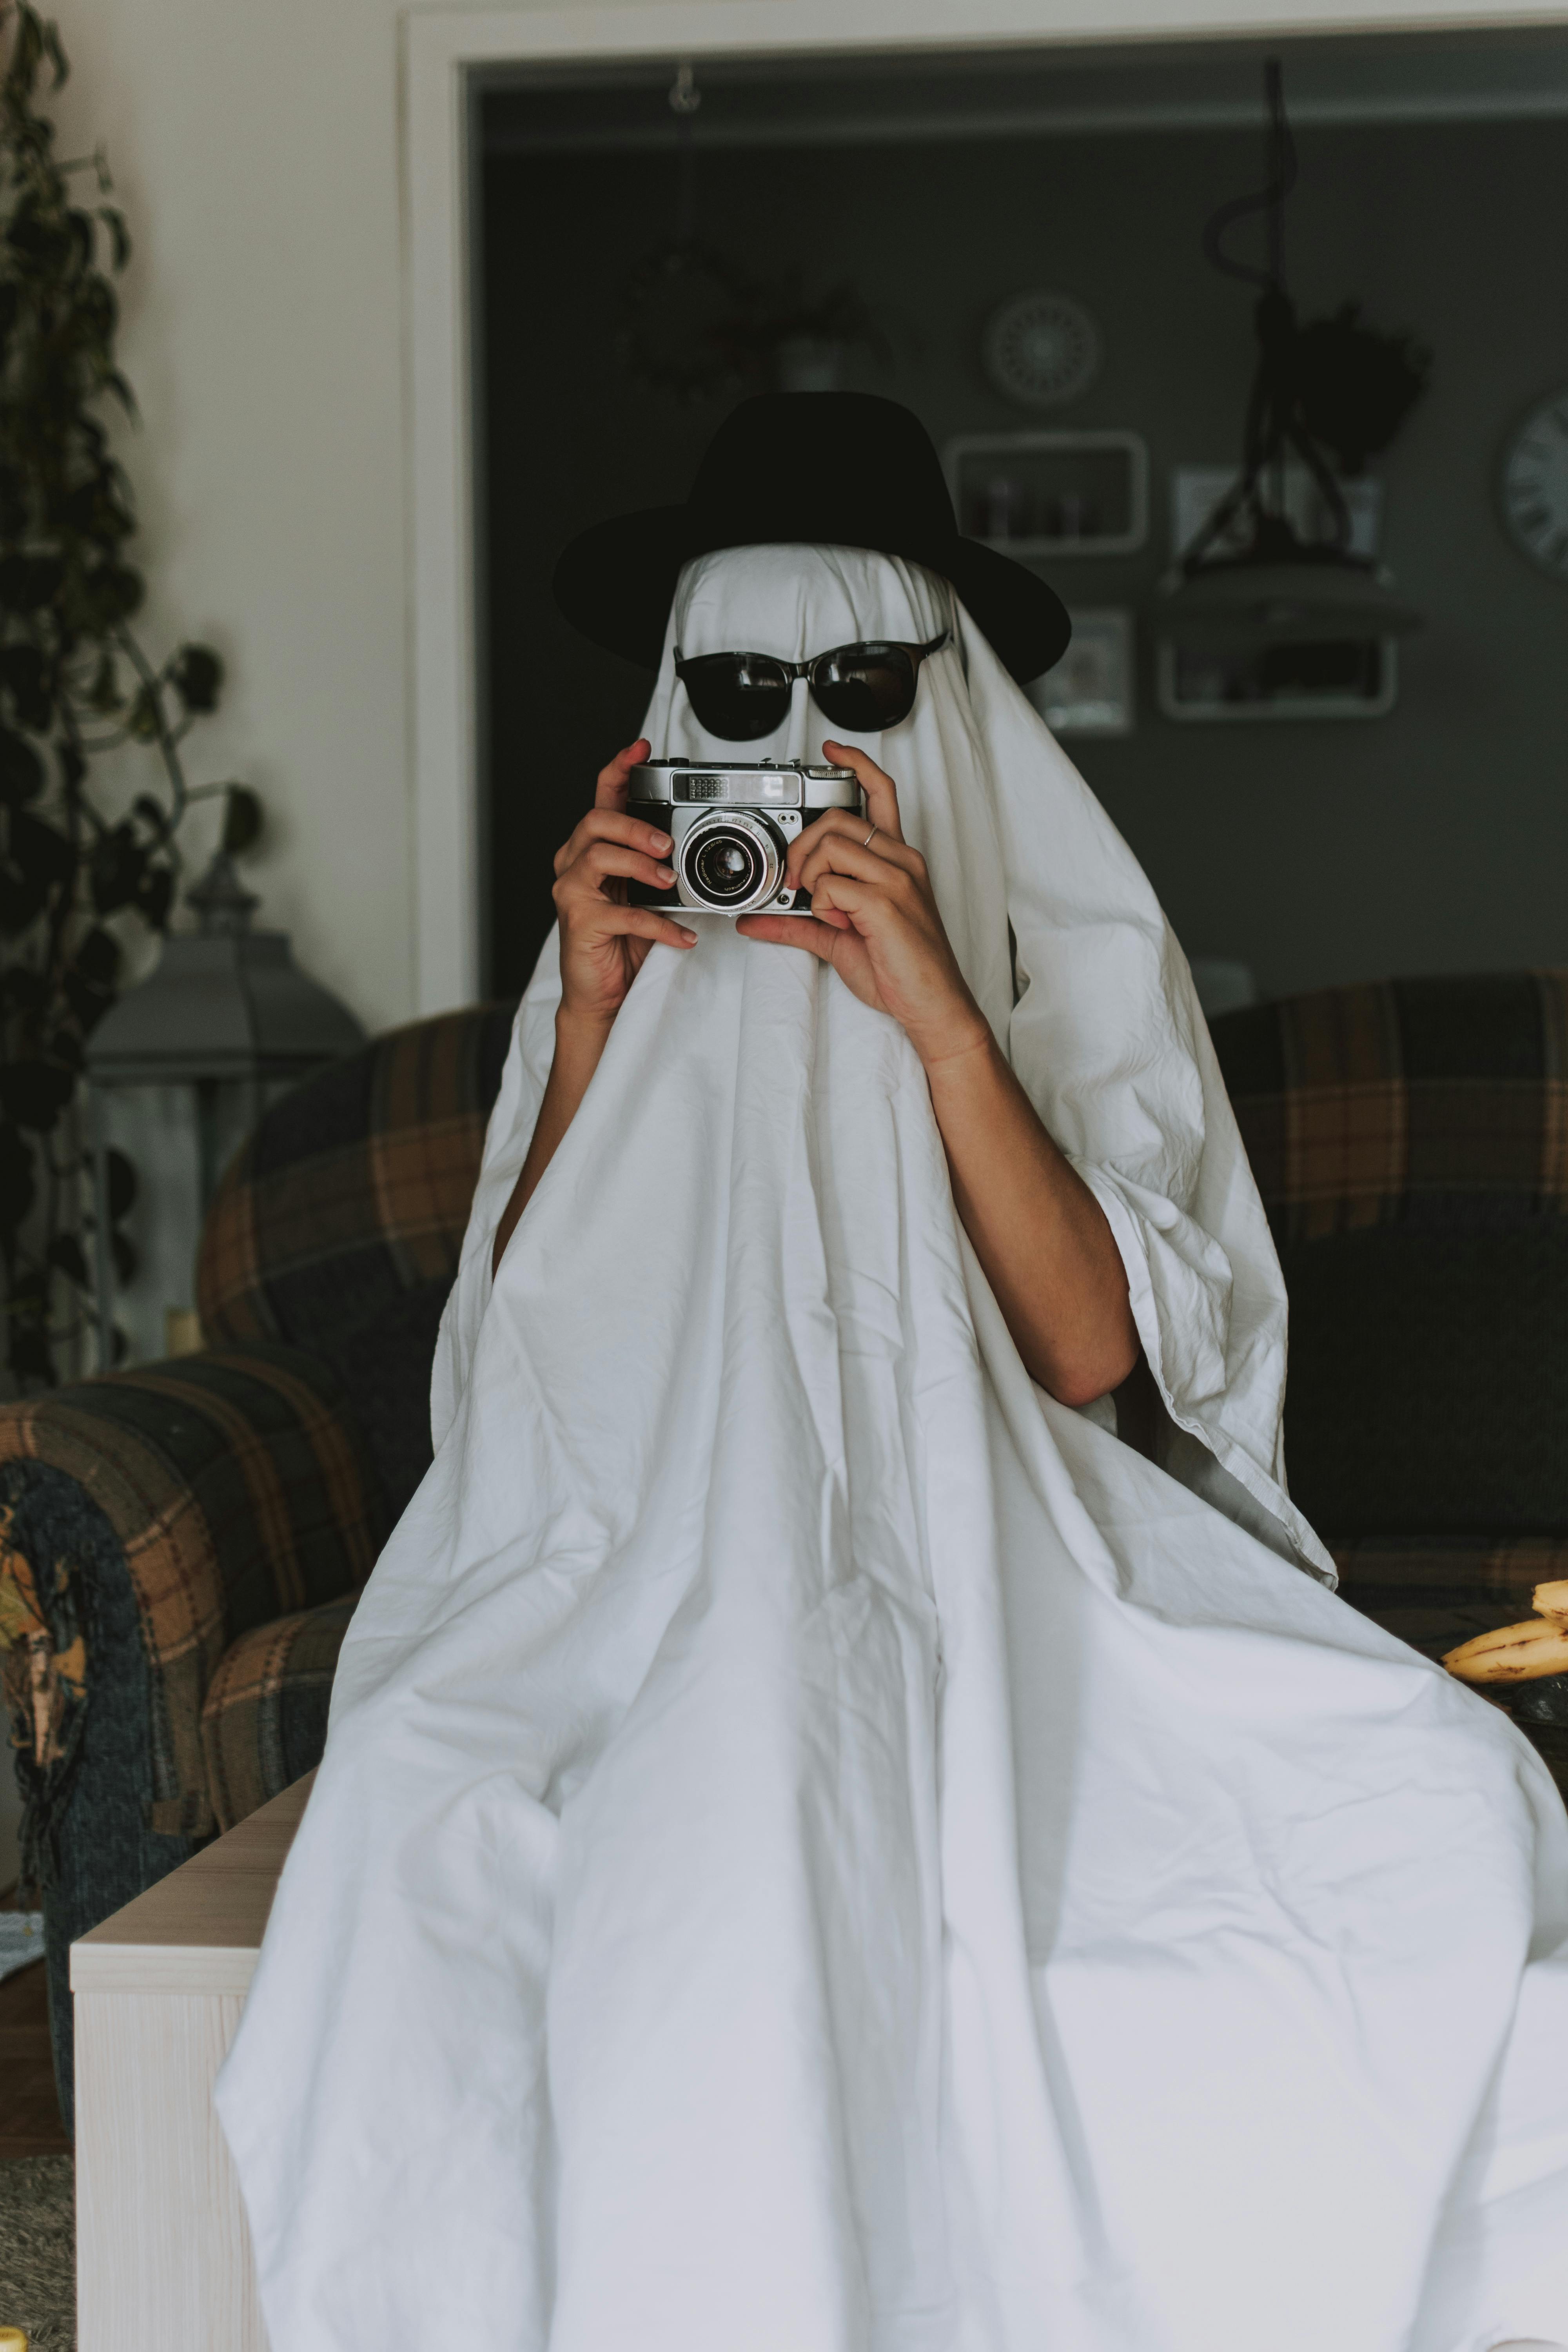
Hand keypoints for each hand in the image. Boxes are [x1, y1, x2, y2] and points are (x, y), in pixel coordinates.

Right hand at [553, 738, 695, 1029]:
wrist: (602, 993)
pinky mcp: (579, 923)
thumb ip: (653, 864)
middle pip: (595, 821)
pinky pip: (621, 914)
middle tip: (666, 844)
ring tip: (670, 882)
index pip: (601, 799)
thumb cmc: (622, 942)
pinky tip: (681, 934)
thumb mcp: (644, 893)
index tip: (641, 749)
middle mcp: (574, 865)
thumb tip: (683, 841)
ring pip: (599, 856)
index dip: (618, 769)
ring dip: (641, 866)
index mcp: (590, 850)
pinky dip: (658, 923)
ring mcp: (571, 893)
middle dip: (634, 825)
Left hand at [736, 742, 987, 1068]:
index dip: (855, 763)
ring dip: (812, 878)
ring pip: (832, 845)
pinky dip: (822, 906)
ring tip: (826, 910)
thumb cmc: (901, 970)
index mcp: (897, 860)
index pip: (882, 791)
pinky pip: (833, 885)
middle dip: (803, 845)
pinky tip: (841, 925)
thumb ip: (799, 923)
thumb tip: (755, 922)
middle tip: (799, 881)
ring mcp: (897, 879)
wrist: (933, 1004)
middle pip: (838, 818)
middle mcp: (901, 860)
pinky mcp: (887, 903)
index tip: (830, 750)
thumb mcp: (840, 939)